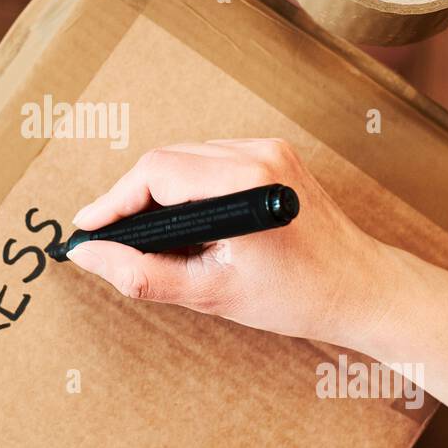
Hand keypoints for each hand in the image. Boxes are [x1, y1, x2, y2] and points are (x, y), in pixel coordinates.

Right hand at [66, 138, 388, 343]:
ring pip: (184, 158)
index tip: (86, 228)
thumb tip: (89, 255)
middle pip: (165, 161)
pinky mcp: (274, 154)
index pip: (155, 173)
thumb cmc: (296, 298)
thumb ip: (142, 274)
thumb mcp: (211, 294)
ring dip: (159, 192)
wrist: (361, 288)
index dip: (113, 201)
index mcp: (245, 182)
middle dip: (132, 199)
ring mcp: (269, 149)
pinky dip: (187, 186)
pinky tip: (186, 221)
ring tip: (148, 237)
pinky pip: (210, 160)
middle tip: (113, 241)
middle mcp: (258, 154)